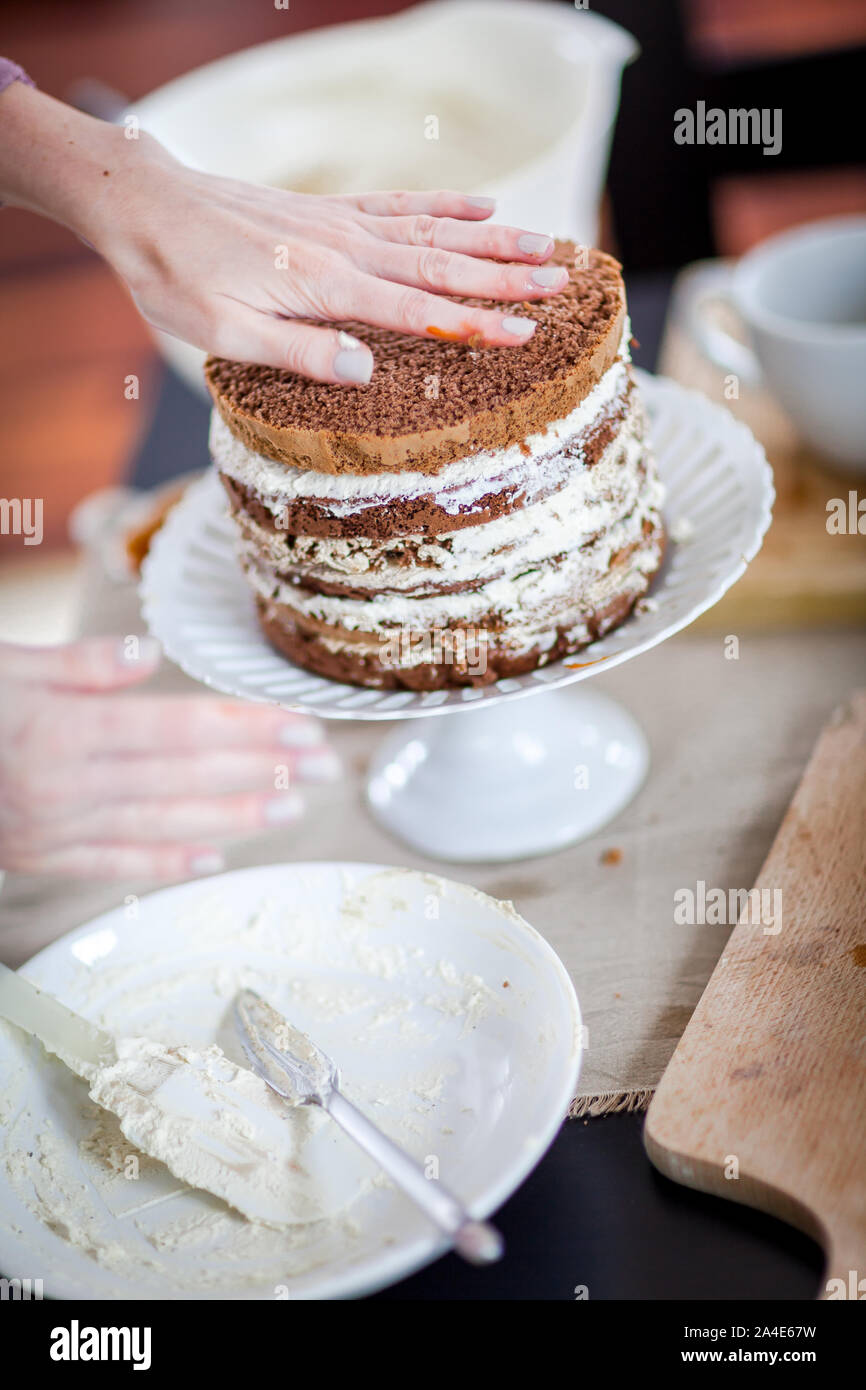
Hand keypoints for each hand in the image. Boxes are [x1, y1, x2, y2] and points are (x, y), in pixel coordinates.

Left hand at [0, 82, 568, 382]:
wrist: (142, 203)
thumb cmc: (177, 276)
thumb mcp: (223, 331)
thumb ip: (295, 351)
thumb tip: (364, 370)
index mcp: (325, 287)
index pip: (416, 310)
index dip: (474, 323)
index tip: (527, 334)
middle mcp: (344, 248)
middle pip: (441, 265)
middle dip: (506, 276)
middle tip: (564, 282)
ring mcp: (340, 224)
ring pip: (432, 232)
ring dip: (492, 239)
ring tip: (546, 244)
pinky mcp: (328, 212)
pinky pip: (400, 205)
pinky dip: (445, 205)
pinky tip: (480, 203)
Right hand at [0, 637, 338, 879]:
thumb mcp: (2, 666)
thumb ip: (76, 667)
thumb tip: (147, 656)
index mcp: (64, 731)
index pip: (178, 730)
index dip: (246, 730)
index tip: (300, 726)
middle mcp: (69, 787)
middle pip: (185, 779)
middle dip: (261, 770)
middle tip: (322, 764)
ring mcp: (55, 829)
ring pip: (162, 827)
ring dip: (232, 819)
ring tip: (289, 807)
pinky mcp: (38, 856)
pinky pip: (112, 867)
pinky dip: (164, 866)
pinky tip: (210, 861)